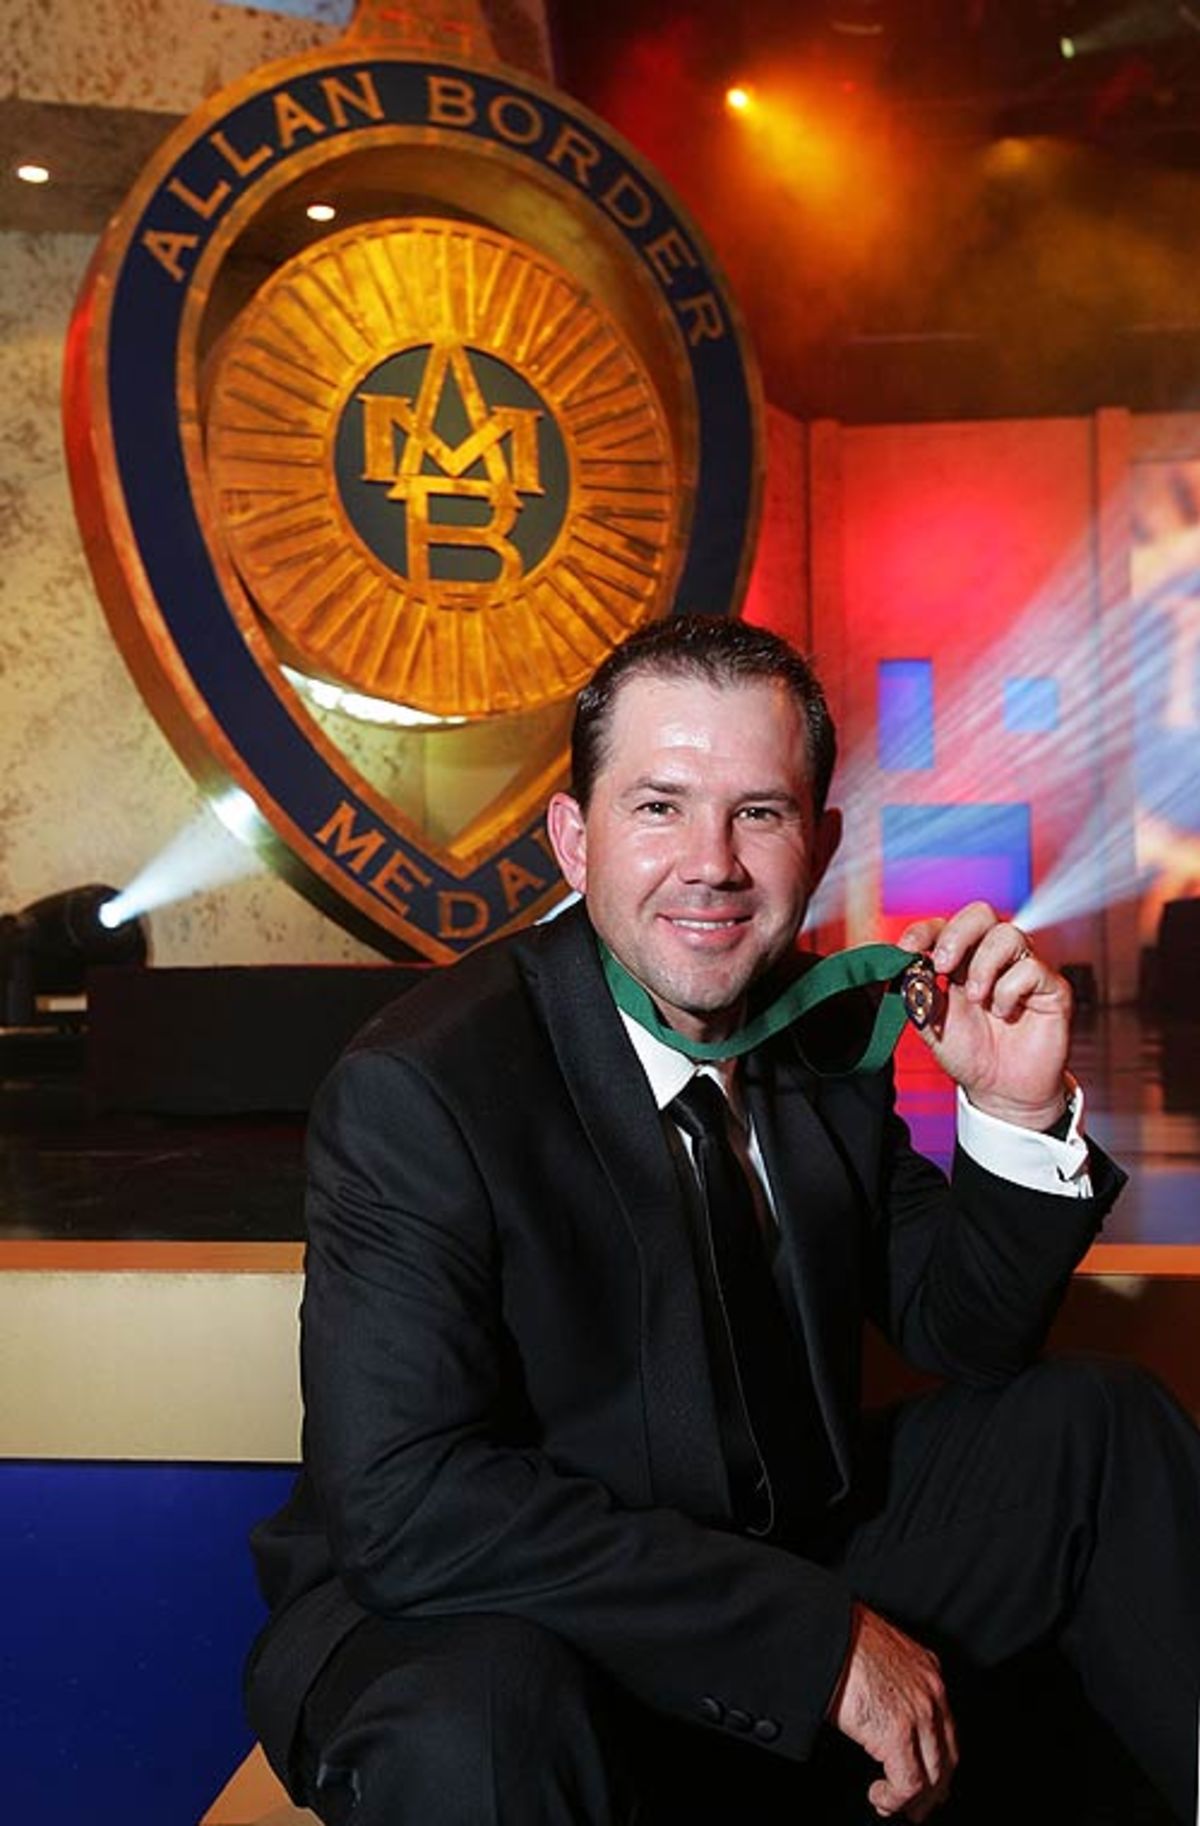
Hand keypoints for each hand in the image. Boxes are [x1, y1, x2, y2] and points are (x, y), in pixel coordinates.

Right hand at [828, 1603, 956, 1820]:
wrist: (825, 1634)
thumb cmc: (840, 1640)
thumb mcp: (880, 1657)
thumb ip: (893, 1683)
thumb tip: (884, 1713)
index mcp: (928, 1670)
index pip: (946, 1729)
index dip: (939, 1762)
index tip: (930, 1781)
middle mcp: (931, 1692)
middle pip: (946, 1757)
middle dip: (933, 1790)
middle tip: (919, 1807)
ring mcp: (919, 1714)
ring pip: (932, 1775)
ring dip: (914, 1800)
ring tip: (894, 1807)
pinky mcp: (898, 1735)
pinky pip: (907, 1783)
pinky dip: (894, 1799)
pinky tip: (879, 1797)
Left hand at [898, 901, 1071, 1129]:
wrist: (1000, 1091)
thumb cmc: (970, 1055)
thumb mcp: (930, 1023)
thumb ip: (917, 992)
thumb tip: (906, 965)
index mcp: (961, 961)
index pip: (944, 926)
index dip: (924, 931)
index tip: (908, 949)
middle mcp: (993, 958)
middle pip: (980, 913)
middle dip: (957, 935)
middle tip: (944, 966)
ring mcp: (1023, 968)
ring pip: (1008, 934)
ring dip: (984, 966)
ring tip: (978, 999)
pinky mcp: (1050, 987)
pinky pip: (1031, 968)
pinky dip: (1010, 991)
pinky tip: (1005, 1013)